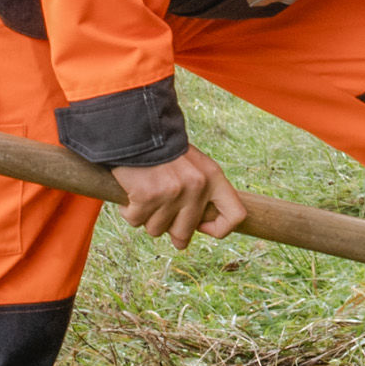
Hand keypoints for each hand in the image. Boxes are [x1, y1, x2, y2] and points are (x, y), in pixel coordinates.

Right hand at [112, 146, 246, 249]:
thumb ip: (198, 194)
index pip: (235, 215)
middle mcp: (197, 186)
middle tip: (159, 212)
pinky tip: (130, 194)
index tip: (201, 226)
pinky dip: (129, 211)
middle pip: (185, 232)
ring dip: (146, 217)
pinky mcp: (147, 196)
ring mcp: (172, 192)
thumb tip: (184, 238)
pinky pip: (135, 220)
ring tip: (144, 195)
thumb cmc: (163, 151)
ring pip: (156, 229)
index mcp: (213, 177)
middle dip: (169, 229)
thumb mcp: (193, 165)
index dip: (220, 229)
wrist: (136, 127)